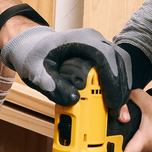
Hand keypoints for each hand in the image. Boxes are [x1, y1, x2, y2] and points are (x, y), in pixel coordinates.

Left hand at [0, 26, 131, 107]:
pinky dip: (117, 83)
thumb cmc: (33, 54)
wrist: (30, 45)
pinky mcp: (99, 55)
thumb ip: (52, 85)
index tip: (112, 102)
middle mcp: (94, 40)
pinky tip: (113, 100)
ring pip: (121, 64)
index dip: (113, 80)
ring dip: (122, 86)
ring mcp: (98, 46)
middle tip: (117, 110)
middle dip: (121, 87)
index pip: (106, 57)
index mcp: (81, 40)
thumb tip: (73, 99)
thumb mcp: (37, 71)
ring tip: (116, 108)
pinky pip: (115, 67)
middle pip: (119, 61)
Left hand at [109, 90, 151, 151]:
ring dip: (123, 148)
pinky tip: (125, 136)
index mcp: (144, 140)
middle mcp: (146, 147)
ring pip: (132, 149)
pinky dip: (130, 143)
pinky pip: (138, 145)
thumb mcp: (150, 103)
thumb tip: (125, 94)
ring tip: (110, 145)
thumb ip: (135, 96)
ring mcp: (150, 146)